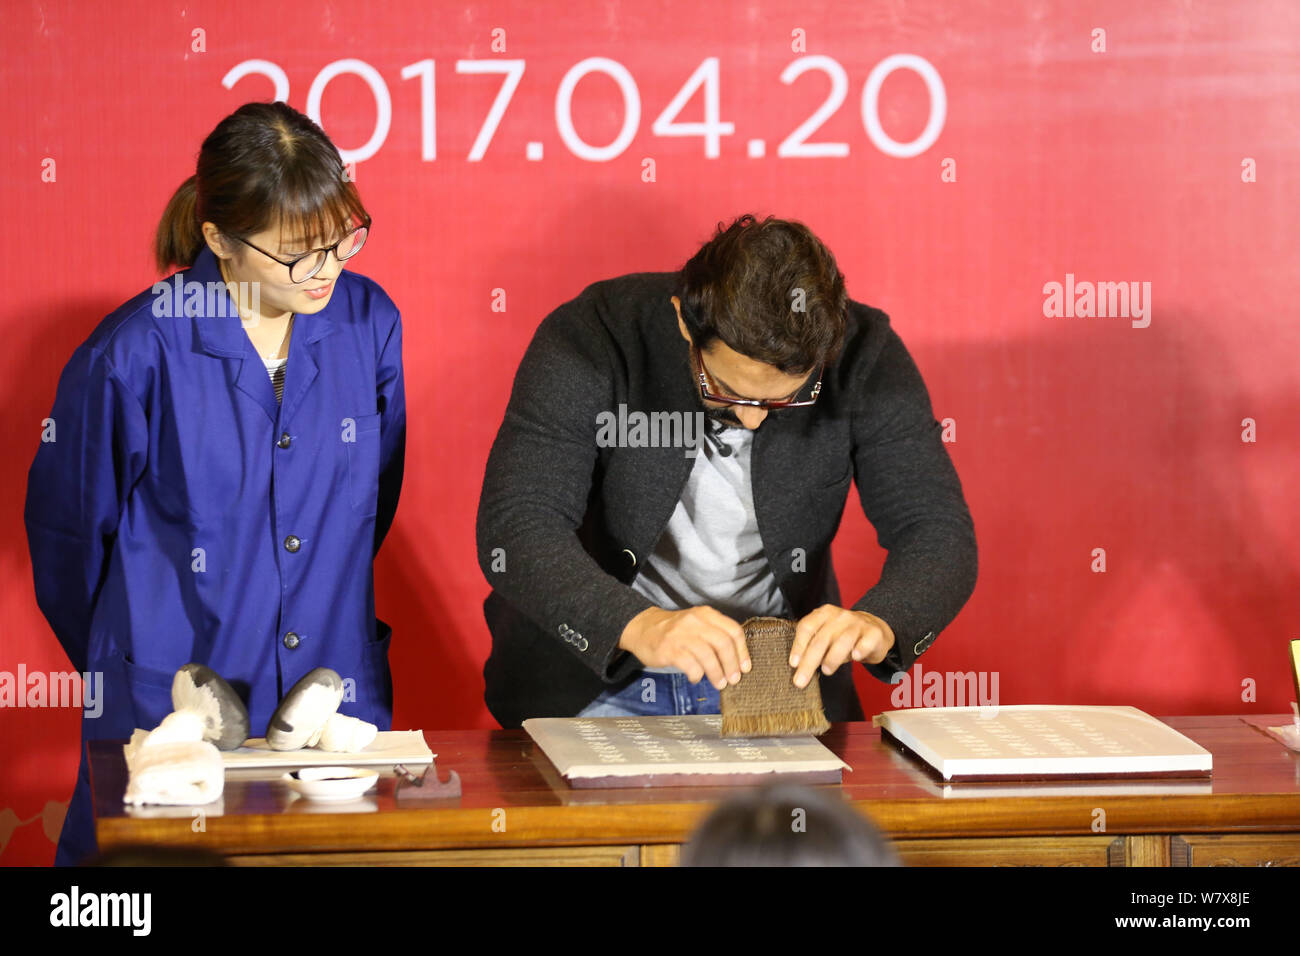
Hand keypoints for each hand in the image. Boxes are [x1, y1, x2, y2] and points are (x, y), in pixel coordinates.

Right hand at [618, 606, 750, 690]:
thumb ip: (715, 634)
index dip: (742, 651)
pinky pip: (690, 665)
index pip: (733, 630)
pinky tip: (695, 677)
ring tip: (718, 683)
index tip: (745, 667)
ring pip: (708, 656)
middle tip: (733, 679)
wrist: (642, 628)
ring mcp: (681, 634)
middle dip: (731, 665)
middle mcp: (695, 621)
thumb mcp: (697, 623)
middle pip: (723, 644)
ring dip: (716, 673)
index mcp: (706, 614)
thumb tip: (737, 660)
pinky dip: (697, 675)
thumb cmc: (675, 630)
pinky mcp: (669, 648)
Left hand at [789, 605, 894, 688]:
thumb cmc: (844, 636)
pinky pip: (865, 643)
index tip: (793, 663)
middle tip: (801, 680)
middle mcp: (840, 616)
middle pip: (821, 639)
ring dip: (832, 658)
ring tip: (826, 671)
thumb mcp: (827, 637)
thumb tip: (798, 666)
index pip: (807, 627)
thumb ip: (813, 646)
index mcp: (824, 614)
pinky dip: (860, 650)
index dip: (798, 646)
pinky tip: (855, 657)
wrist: (874, 630)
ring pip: (843, 641)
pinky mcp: (874, 633)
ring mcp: (858, 623)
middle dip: (809, 661)